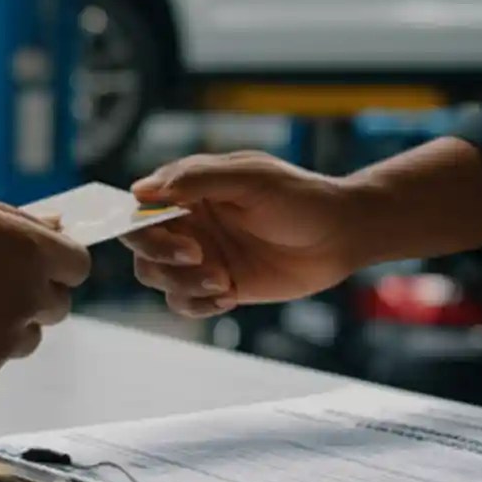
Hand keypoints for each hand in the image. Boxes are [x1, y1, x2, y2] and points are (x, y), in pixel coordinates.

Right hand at [0, 184, 90, 391]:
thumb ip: (13, 218)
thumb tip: (54, 223)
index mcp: (28, 250)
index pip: (76, 266)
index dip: (55, 264)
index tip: (32, 265)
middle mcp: (24, 298)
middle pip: (55, 307)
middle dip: (30, 297)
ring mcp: (0, 342)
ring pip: (22, 340)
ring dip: (0, 327)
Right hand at [122, 152, 357, 318]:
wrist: (341, 235)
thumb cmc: (300, 197)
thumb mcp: (251, 177)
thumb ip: (197, 178)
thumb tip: (142, 190)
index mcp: (189, 192)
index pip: (140, 209)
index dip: (144, 225)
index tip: (175, 231)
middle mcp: (188, 224)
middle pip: (141, 248)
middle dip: (163, 256)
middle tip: (200, 256)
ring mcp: (200, 258)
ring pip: (158, 278)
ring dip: (183, 283)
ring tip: (223, 281)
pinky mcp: (217, 286)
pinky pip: (183, 303)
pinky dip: (197, 304)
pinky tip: (228, 295)